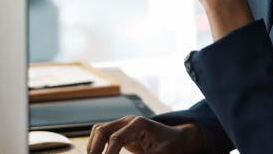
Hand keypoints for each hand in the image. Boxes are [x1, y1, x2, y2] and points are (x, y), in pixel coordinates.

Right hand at [86, 116, 201, 153]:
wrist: (179, 138)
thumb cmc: (173, 145)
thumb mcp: (162, 153)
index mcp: (138, 124)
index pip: (116, 138)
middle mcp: (128, 121)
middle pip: (102, 130)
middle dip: (94, 148)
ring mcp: (123, 125)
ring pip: (99, 130)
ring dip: (94, 146)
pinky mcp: (122, 132)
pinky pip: (103, 135)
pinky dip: (97, 145)